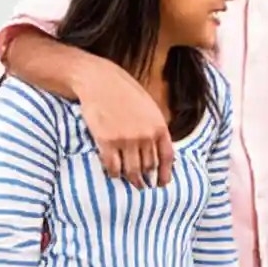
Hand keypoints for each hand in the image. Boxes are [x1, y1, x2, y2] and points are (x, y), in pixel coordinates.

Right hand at [73, 57, 173, 188]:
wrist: (100, 82)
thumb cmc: (125, 93)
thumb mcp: (149, 108)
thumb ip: (155, 128)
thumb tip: (159, 150)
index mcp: (159, 126)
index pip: (167, 157)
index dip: (165, 173)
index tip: (161, 184)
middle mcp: (145, 136)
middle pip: (149, 166)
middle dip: (146, 178)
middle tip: (142, 185)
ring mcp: (126, 140)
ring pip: (132, 170)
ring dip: (132, 179)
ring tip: (131, 183)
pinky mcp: (106, 141)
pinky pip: (113, 166)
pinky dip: (114, 173)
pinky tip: (114, 174)